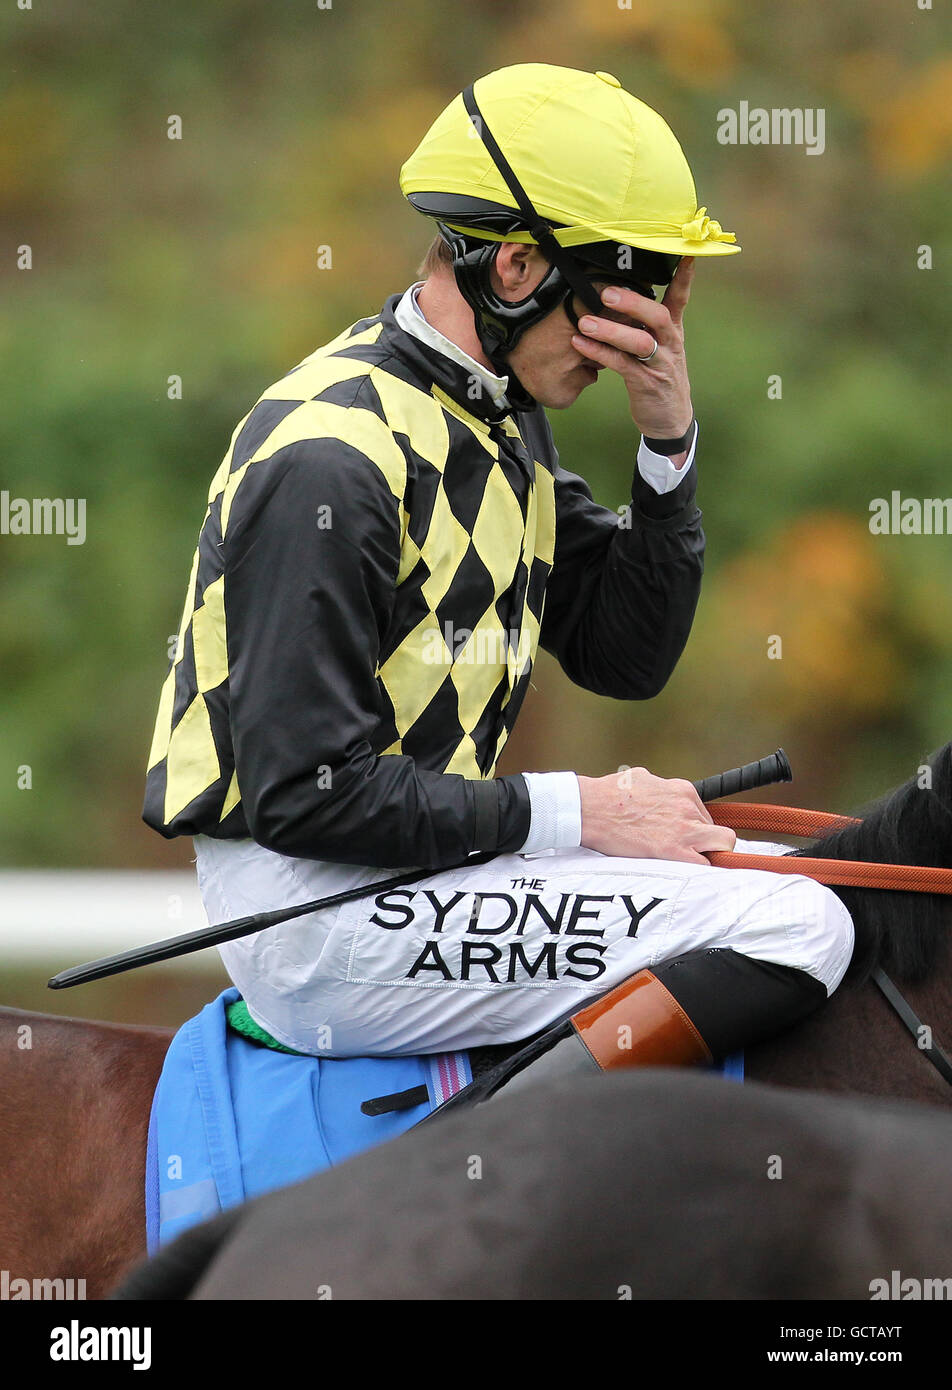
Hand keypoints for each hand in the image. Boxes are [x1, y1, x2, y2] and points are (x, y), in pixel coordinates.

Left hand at [571, 257, 695, 439]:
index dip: (683, 277)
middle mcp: (669, 343)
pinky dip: (600, 353)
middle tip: (607, 292)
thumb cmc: (658, 377)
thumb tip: (616, 296)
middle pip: (658, 316)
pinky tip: (580, 344)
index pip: (680, 299)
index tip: (683, 254)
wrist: (670, 420)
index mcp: (672, 331)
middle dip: (633, 303)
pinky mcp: (646, 383)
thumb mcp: (658, 346)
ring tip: (585, 322)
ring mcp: (659, 364)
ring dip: (611, 331)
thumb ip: (643, 323)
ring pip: (639, 342)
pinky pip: (621, 365)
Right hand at [577, 765, 736, 863]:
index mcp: (682, 790)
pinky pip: (703, 865)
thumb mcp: (642, 779)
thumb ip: (660, 790)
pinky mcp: (673, 850)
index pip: (705, 815)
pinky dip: (696, 870)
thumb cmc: (608, 794)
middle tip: (691, 854)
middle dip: (710, 845)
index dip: (696, 830)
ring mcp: (684, 829)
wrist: (590, 808)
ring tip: (687, 865)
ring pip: (723, 845)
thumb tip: (659, 796)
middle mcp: (688, 808)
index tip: (683, 838)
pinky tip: (681, 872)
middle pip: (720, 832)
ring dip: (709, 857)